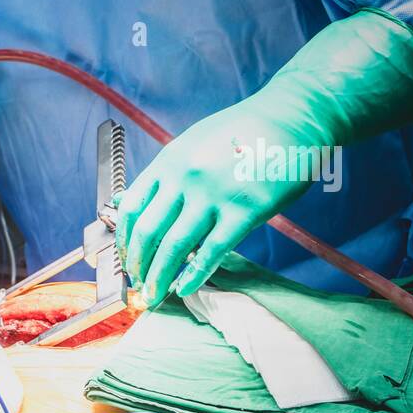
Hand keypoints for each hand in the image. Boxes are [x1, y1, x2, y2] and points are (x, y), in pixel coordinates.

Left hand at [116, 8, 412, 307]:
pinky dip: (194, 275)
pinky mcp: (245, 210)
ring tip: (153, 295)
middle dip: (137, 265)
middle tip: (136, 284)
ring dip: (159, 276)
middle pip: (148, 232)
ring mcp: (214, 195)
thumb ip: (161, 176)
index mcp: (169, 162)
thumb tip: (121, 202)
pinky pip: (212, 251)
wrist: (291, 117)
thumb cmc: (241, 132)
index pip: (131, 208)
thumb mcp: (191, 144)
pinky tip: (184, 289)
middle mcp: (186, 178)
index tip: (124, 258)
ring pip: (175, 246)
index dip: (123, 239)